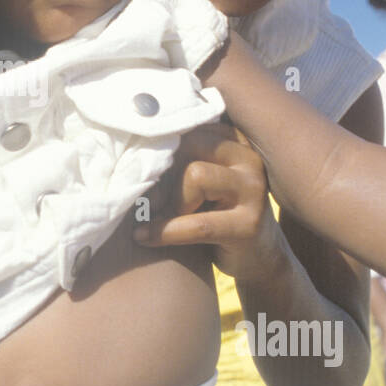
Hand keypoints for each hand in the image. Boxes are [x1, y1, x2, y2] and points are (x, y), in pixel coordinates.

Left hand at [133, 123, 278, 278]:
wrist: (258, 257)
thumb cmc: (216, 213)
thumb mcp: (199, 180)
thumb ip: (177, 161)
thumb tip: (128, 154)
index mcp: (234, 140)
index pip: (185, 128)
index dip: (157, 150)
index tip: (137, 171)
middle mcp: (249, 159)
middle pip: (189, 145)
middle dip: (162, 174)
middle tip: (148, 200)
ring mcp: (254, 190)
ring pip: (195, 176)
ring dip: (170, 202)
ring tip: (163, 218)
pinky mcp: (250, 225)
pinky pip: (197, 224)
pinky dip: (164, 232)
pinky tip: (143, 237)